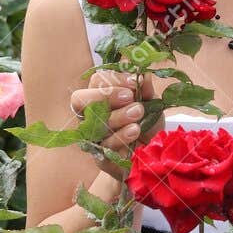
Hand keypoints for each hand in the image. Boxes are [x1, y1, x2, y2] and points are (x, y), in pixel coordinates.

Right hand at [69, 68, 161, 185]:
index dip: (113, 80)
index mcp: (102, 97)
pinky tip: (134, 130)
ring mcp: (93, 137)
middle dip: (105, 95)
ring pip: (93, 123)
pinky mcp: (100, 157)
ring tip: (139, 112)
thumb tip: (144, 75)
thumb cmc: (148, 126)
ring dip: (117, 116)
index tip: (133, 83)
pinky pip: (104, 145)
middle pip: (80, 99)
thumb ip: (146, 91)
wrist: (152, 156)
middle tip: (129, 97)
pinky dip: (120, 136)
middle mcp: (91, 116)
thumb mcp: (152, 106)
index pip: (96, 81)